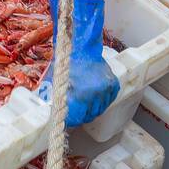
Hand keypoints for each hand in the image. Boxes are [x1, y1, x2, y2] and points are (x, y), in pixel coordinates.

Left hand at [38, 0, 119, 126]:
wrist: (81, 48)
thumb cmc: (67, 65)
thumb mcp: (57, 84)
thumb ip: (59, 101)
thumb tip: (54, 117)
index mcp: (80, 95)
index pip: (77, 118)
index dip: (72, 120)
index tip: (70, 120)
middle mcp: (95, 93)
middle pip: (90, 115)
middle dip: (83, 115)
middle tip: (78, 112)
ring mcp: (105, 89)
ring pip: (101, 109)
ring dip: (94, 108)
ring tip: (86, 103)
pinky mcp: (113, 84)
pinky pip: (109, 100)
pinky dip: (104, 100)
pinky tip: (96, 95)